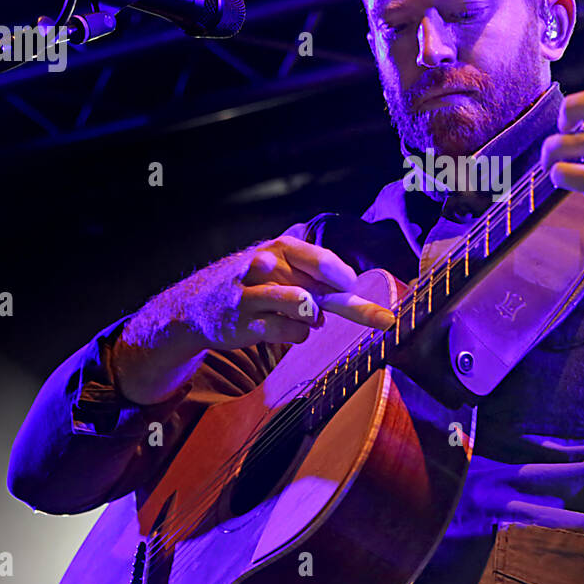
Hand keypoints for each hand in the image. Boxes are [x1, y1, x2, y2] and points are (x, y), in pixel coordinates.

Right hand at [114, 235, 394, 403]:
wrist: (196, 306)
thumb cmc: (251, 284)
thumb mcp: (280, 269)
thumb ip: (315, 278)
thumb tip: (354, 288)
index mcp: (280, 248)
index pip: (321, 260)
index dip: (346, 276)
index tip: (364, 291)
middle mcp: (267, 266)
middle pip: (319, 285)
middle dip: (357, 306)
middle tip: (387, 321)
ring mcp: (254, 295)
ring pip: (301, 307)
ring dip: (314, 317)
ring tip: (309, 318)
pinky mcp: (246, 323)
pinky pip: (289, 333)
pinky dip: (297, 335)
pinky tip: (284, 330)